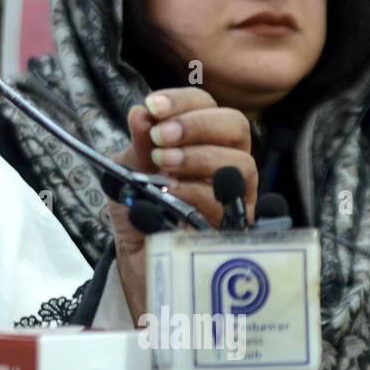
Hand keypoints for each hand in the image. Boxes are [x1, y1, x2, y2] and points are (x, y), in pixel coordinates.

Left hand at [106, 87, 256, 317]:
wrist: (142, 268)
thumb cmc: (141, 216)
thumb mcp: (128, 175)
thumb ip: (136, 145)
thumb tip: (140, 112)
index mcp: (201, 142)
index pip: (208, 106)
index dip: (183, 101)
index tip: (151, 108)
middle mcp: (226, 165)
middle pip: (235, 127)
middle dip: (195, 126)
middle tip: (159, 140)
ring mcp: (237, 197)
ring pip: (240, 163)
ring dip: (197, 158)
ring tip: (162, 168)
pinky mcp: (238, 229)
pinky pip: (233, 205)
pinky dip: (200, 194)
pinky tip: (173, 195)